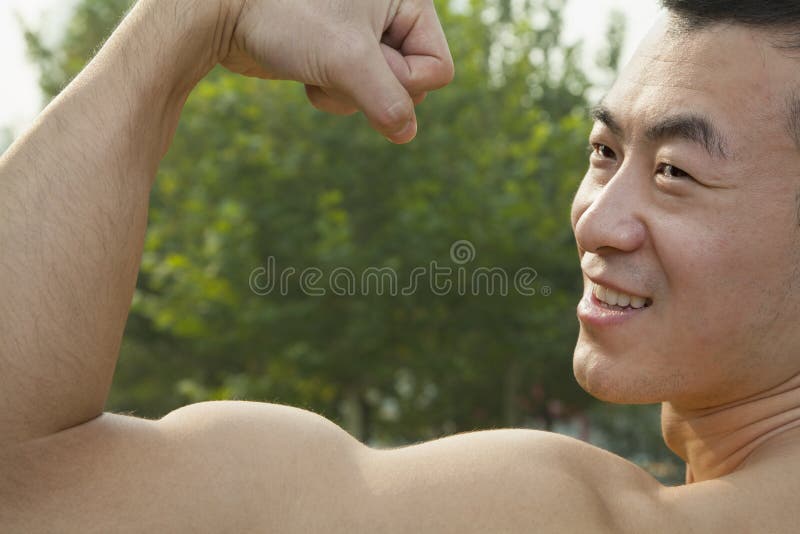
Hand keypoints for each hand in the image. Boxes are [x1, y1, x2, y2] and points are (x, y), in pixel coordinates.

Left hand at [219, 0, 453, 142]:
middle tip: (337, 63)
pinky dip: (332, 93)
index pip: (438, 68)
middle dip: (370, 88)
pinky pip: (355, 93)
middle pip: (410, 84)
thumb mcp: (347, 59)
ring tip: (318, 67)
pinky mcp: (338, 54)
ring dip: (347, 94)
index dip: (403, 81)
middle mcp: (391, 14)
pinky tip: (307, 73)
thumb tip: (406, 134)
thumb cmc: (287, 16)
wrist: (224, 11)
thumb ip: (387, 100)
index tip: (365, 65)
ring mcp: (365, 36)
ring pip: (381, 94)